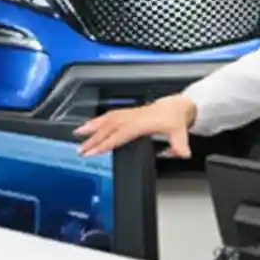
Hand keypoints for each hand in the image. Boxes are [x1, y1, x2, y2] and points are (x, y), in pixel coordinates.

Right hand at [74, 95, 195, 157]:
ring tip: (78, 134)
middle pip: (108, 128)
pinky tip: (88, 125)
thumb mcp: (181, 134)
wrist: (176, 106)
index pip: (119, 135)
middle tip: (81, 149)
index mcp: (142, 123)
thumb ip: (180, 146)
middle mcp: (132, 117)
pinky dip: (96, 120)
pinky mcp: (126, 112)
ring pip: (106, 119)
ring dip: (91, 126)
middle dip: (93, 139)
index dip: (105, 144)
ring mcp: (128, 114)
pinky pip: (108, 115)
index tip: (93, 152)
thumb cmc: (175, 119)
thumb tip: (181, 154)